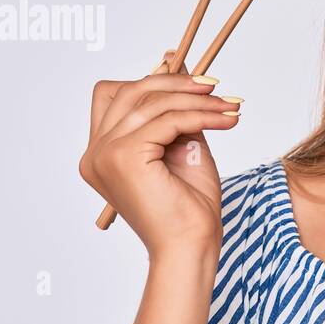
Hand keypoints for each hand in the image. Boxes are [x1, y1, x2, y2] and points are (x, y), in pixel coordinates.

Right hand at [79, 50, 241, 258]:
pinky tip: (228, 120)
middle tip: (217, 88)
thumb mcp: (184, 148)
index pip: (115, 96)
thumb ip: (179, 114)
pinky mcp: (123, 157)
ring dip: (197, 100)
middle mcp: (94, 153)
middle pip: (131, 92)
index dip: (154, 82)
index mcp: (100, 153)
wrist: (191, 249)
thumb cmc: (188, 210)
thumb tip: (188, 75)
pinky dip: (201, 115)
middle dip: (178, 85)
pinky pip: (167, 120)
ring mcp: (104, 154)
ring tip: (230, 106)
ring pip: (152, 103)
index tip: (198, 85)